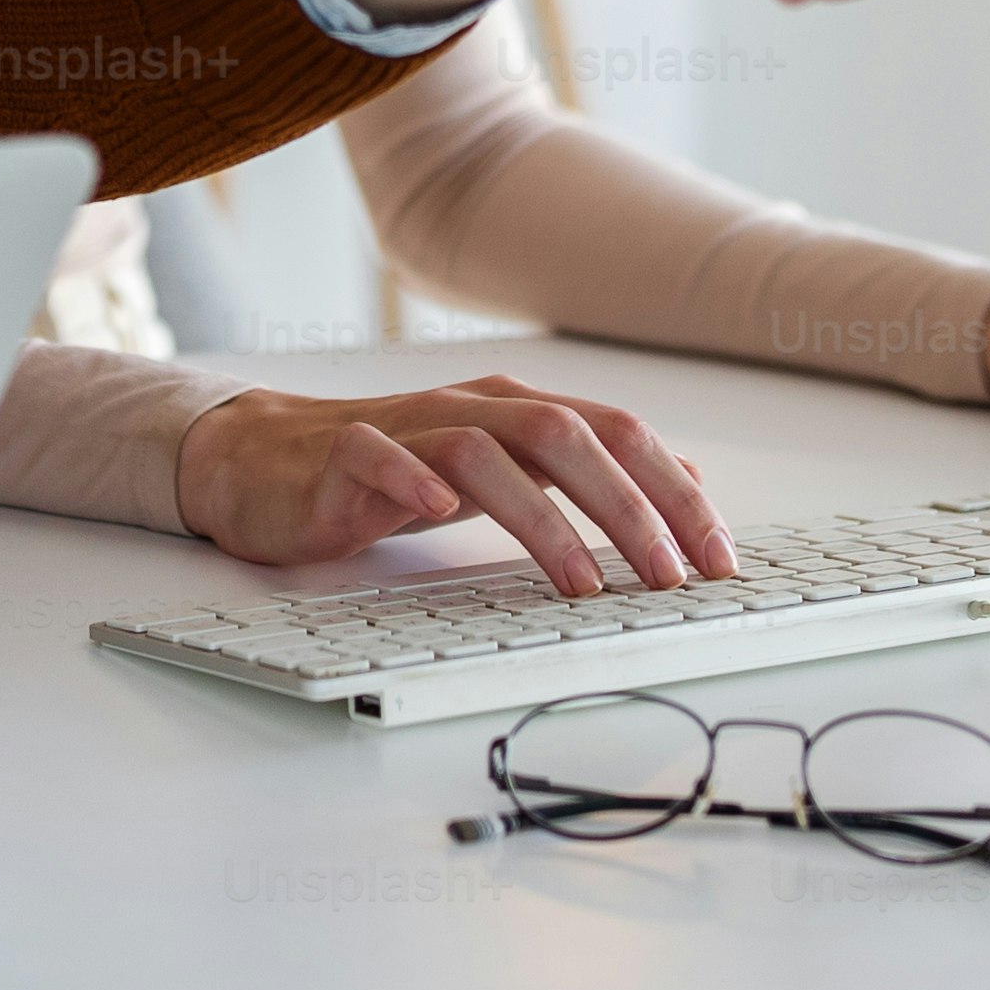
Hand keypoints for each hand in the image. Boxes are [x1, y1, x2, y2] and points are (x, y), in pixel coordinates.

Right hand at [171, 373, 730, 593]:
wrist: (271, 461)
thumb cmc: (396, 470)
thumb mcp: (507, 469)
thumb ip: (587, 471)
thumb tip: (684, 479)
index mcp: (518, 411)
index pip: (617, 434)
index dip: (673, 492)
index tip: (717, 557)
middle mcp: (471, 407)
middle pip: (566, 436)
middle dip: (630, 507)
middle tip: (672, 575)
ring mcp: (407, 426)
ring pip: (486, 450)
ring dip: (544, 517)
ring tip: (582, 582)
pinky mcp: (345, 454)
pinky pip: (379, 455)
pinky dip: (412, 476)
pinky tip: (438, 510)